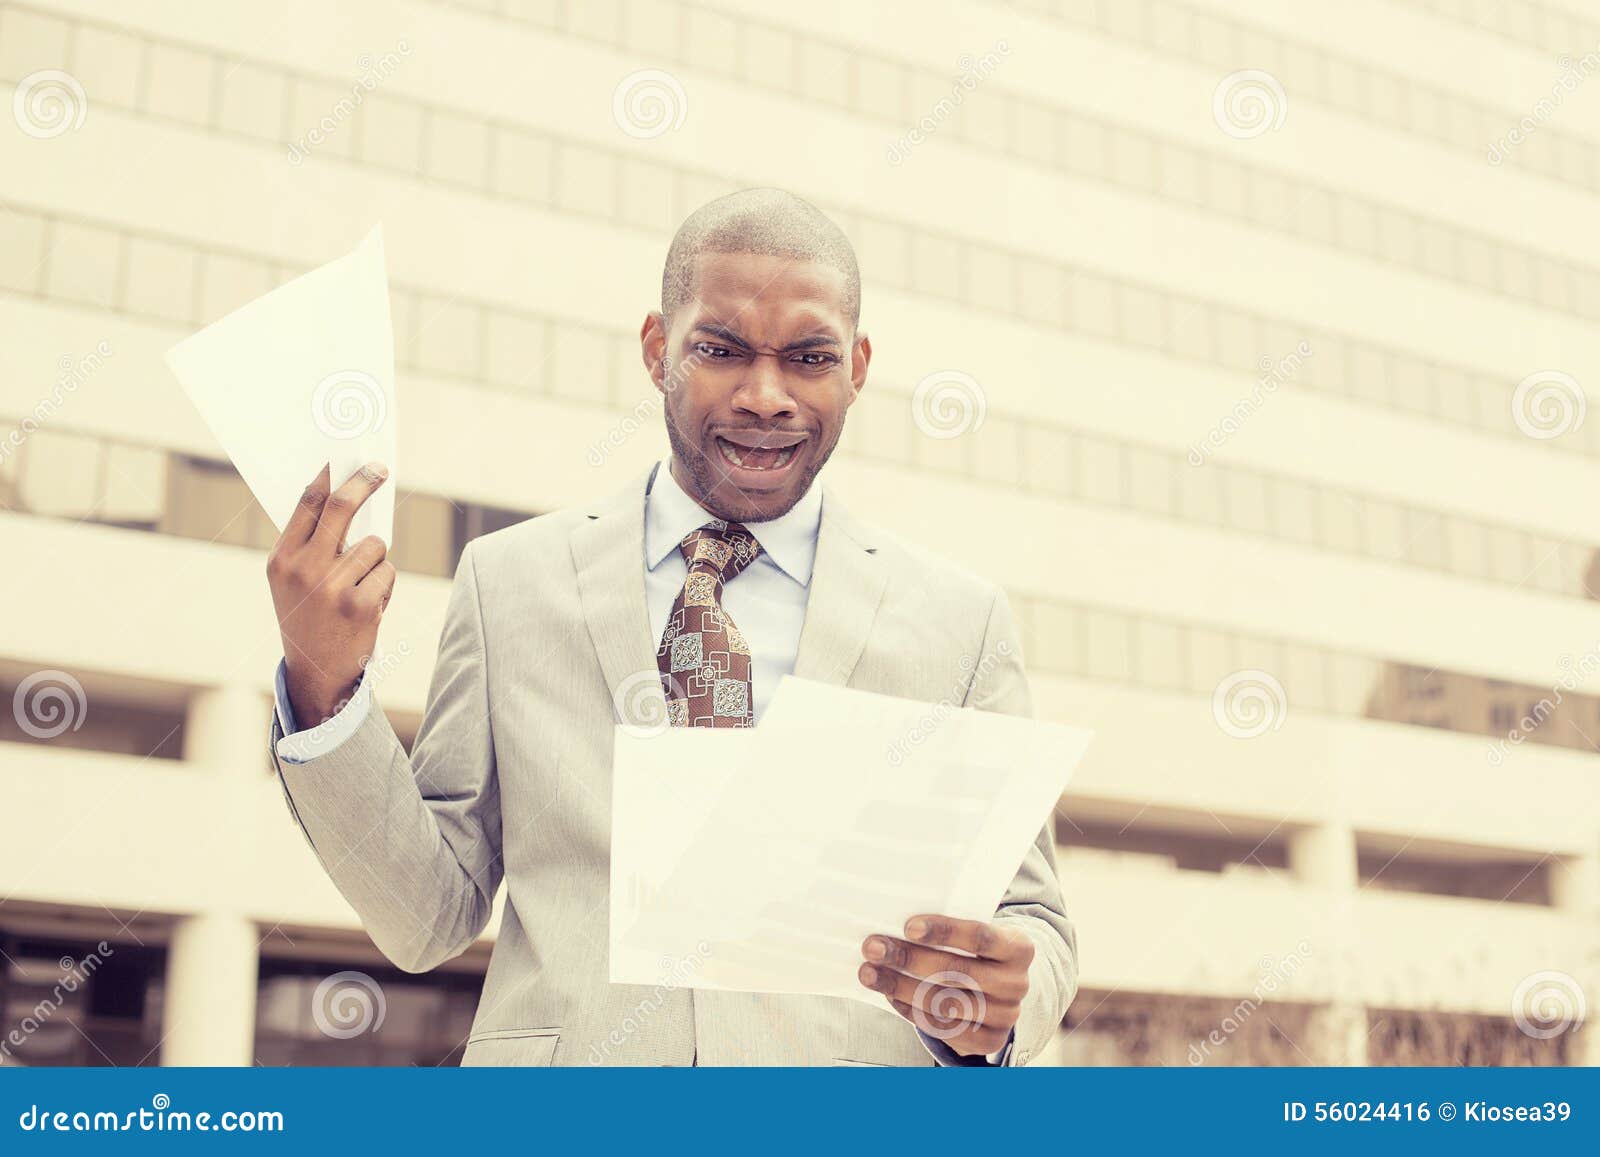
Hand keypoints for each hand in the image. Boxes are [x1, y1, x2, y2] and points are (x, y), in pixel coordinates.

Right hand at [266, 463, 393, 727]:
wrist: (316, 674)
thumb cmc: (307, 618)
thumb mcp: (291, 582)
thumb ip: (310, 544)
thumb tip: (345, 496)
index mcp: (281, 560)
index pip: (308, 504)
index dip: (330, 477)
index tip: (345, 459)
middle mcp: (305, 569)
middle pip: (342, 508)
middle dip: (363, 481)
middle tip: (379, 468)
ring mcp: (334, 587)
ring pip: (374, 545)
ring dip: (374, 563)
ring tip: (358, 589)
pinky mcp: (362, 604)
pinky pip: (387, 572)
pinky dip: (383, 586)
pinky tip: (367, 607)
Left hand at [858, 915, 1031, 1057]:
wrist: (1002, 990)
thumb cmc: (978, 952)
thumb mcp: (976, 933)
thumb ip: (949, 929)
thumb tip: (894, 920)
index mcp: (1018, 948)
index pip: (981, 936)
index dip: (944, 931)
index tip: (908, 926)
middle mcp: (1015, 983)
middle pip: (957, 971)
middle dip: (909, 958)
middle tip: (873, 947)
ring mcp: (1005, 1016)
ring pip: (945, 1003)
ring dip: (900, 986)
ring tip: (869, 972)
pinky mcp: (989, 1040)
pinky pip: (943, 1028)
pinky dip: (911, 1010)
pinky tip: (890, 994)